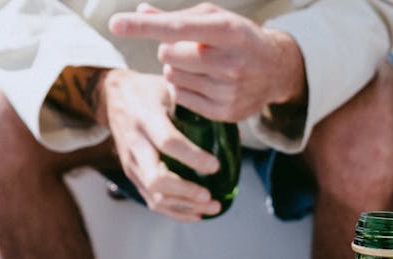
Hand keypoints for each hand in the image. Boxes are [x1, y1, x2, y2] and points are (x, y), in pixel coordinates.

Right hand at [96, 69, 221, 219]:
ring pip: (154, 196)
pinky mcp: (132, 174)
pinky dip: (175, 211)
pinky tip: (197, 213)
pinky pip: (151, 200)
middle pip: (157, 178)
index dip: (192, 157)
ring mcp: (131, 163)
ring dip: (185, 207)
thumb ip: (192, 100)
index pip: (168, 143)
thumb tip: (228, 112)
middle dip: (186, 192)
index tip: (215, 166)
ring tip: (212, 207)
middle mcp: (135, 143)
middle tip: (211, 195)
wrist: (113, 96)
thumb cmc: (148, 90)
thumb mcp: (168, 86)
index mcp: (145, 118)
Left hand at [110, 2, 305, 122]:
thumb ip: (176, 17)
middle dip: (170, 50)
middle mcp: (230, 62)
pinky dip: (184, 88)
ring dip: (177, 70)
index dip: (145, 26)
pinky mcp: (225, 112)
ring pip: (173, 77)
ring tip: (200, 66)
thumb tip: (141, 12)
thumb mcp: (214, 18)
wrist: (276, 69)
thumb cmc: (237, 37)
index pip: (177, 28)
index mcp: (228, 31)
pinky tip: (205, 82)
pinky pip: (181, 98)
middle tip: (190, 49)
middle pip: (168, 55)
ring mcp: (228, 90)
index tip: (116, 23)